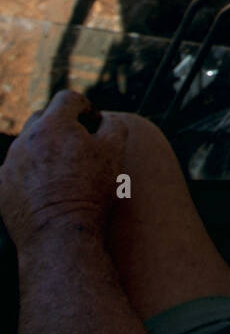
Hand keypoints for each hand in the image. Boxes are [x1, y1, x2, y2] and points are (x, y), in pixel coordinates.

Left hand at [0, 90, 127, 249]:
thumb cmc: (92, 192)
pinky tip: (43, 187)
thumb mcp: (115, 153)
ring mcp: (9, 162)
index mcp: (54, 124)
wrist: (60, 234)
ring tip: (61, 169)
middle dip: (61, 124)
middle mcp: (26, 138)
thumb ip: (113, 125)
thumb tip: (104, 118)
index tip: (94, 122)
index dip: (85, 107)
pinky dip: (27, 172)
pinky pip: (13, 169)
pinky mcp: (0, 185)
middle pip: (43, 117)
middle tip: (78, 144)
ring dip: (43, 148)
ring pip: (27, 144)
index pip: (68, 99)